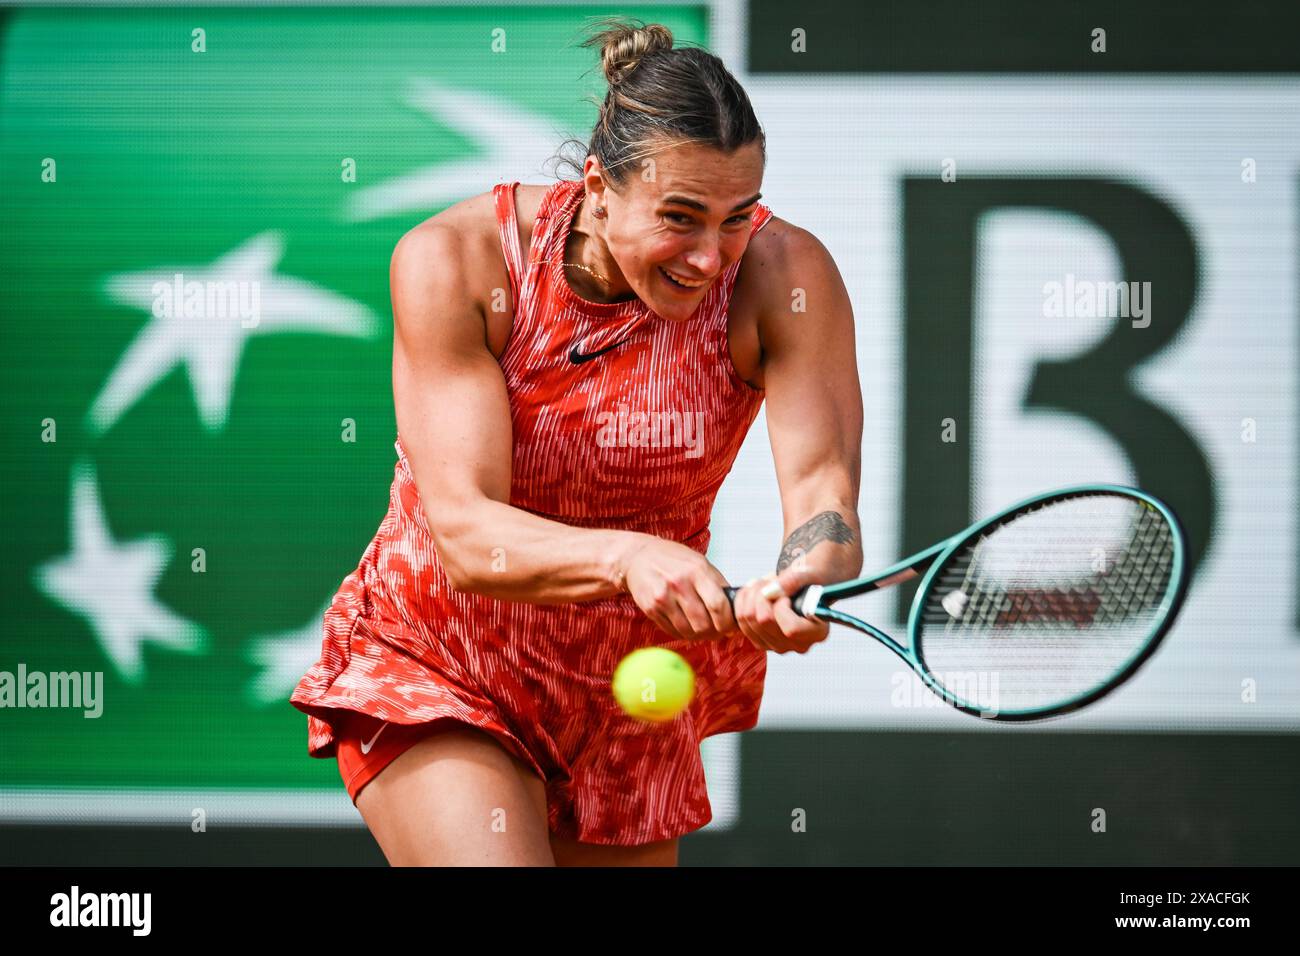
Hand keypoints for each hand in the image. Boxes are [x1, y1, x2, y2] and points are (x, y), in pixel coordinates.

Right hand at [616, 535, 735, 640]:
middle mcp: (679, 583)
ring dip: (698, 635)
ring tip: (701, 628)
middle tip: (716, 631)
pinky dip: (683, 633)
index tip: (730, 626)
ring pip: (689, 631)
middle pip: (704, 624)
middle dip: (714, 632)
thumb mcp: (700, 564)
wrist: (640, 556)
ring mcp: (663, 597)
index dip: (728, 622)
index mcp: (697, 570)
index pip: (718, 605)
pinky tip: (685, 624)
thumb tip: (736, 615)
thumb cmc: (675, 561)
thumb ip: (718, 587)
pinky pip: (673, 631)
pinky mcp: (651, 608)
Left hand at [733, 567, 830, 653]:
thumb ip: (792, 581)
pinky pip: (741, 622)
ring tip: (763, 584)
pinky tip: (753, 592)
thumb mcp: (807, 574)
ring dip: (751, 595)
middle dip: (762, 594)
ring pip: (748, 620)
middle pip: (764, 622)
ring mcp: (779, 646)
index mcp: (817, 632)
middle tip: (770, 581)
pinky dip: (743, 602)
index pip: (791, 629)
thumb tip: (770, 592)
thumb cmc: (811, 579)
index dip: (781, 608)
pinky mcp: (762, 642)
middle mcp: (798, 644)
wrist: (804, 585)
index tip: (786, 596)